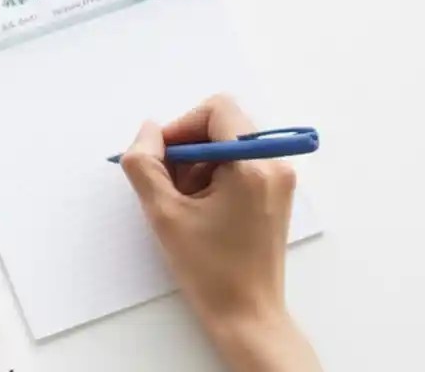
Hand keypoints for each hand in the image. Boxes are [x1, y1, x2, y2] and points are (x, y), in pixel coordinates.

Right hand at [121, 95, 320, 371]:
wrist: (247, 315)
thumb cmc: (208, 269)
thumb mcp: (163, 213)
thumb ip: (145, 163)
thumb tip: (148, 131)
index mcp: (253, 165)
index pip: (217, 109)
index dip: (181, 126)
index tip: (162, 157)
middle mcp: (275, 164)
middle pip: (223, 125)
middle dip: (188, 148)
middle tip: (169, 185)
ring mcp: (280, 179)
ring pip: (227, 145)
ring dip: (197, 165)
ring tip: (184, 204)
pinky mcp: (276, 193)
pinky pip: (238, 164)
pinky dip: (213, 177)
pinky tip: (200, 209)